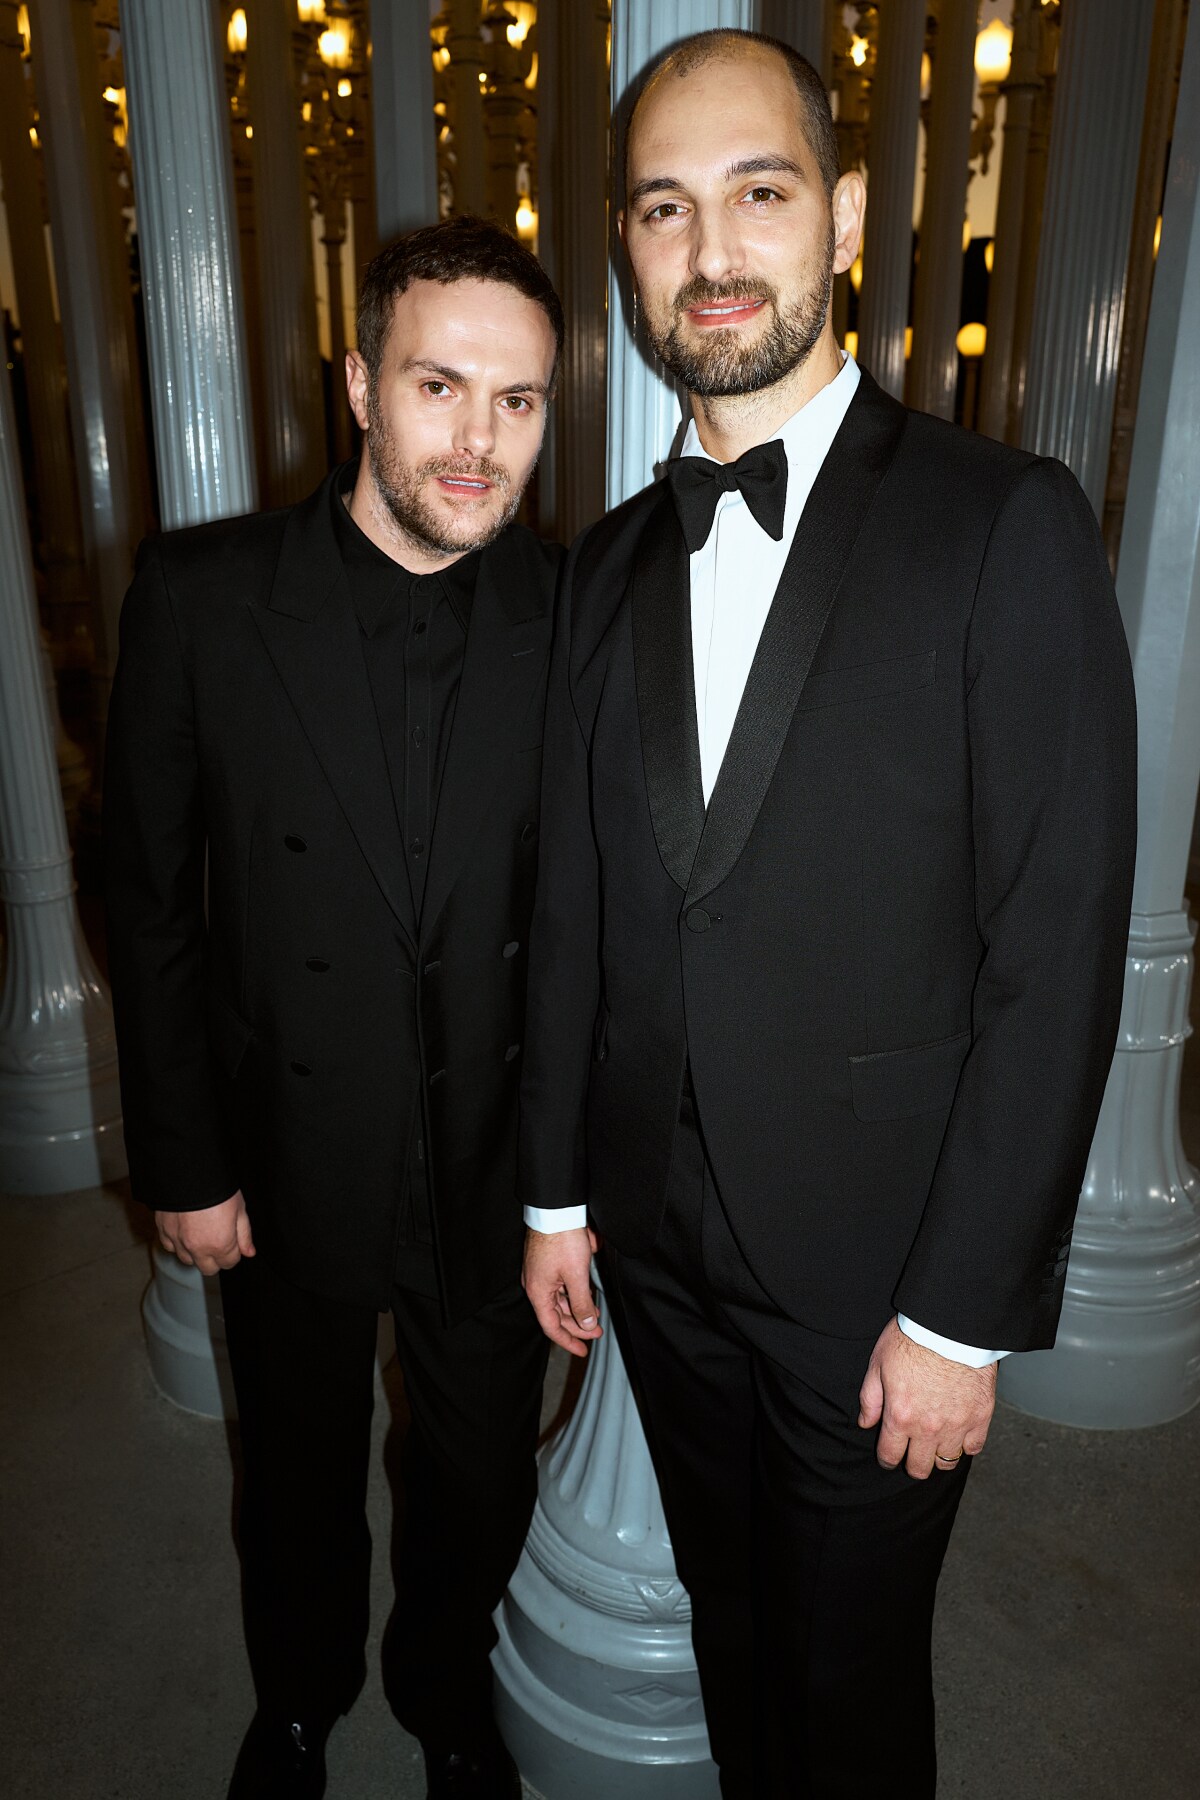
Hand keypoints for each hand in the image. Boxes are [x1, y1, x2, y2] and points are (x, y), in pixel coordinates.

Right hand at [155, 1191, 255, 1277]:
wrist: (188, 1173)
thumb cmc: (217, 1188)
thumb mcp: (239, 1209)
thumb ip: (245, 1234)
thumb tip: (249, 1252)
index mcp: (220, 1244)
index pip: (230, 1263)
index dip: (234, 1253)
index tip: (233, 1242)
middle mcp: (198, 1248)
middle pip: (209, 1269)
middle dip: (216, 1258)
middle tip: (218, 1240)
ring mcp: (178, 1242)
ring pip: (188, 1260)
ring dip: (196, 1253)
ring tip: (201, 1233)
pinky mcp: (163, 1232)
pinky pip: (171, 1247)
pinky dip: (178, 1243)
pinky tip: (185, 1231)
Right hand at [522, 1225, 602, 1357]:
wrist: (556, 1210)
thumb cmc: (562, 1238)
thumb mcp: (576, 1275)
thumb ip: (581, 1303)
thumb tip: (587, 1324)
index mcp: (538, 1292)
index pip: (551, 1327)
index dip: (568, 1341)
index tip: (582, 1350)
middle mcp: (536, 1285)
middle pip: (556, 1315)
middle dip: (577, 1325)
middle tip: (596, 1332)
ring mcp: (540, 1274)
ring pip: (559, 1300)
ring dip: (577, 1310)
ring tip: (595, 1316)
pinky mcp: (547, 1263)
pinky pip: (560, 1286)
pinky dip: (573, 1294)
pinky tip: (587, 1294)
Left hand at [858, 1316, 995, 1478]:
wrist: (951, 1326)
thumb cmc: (913, 1338)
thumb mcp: (878, 1363)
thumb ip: (870, 1398)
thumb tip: (866, 1422)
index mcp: (900, 1416)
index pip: (891, 1455)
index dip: (887, 1459)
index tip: (889, 1457)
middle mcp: (928, 1428)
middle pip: (920, 1467)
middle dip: (912, 1463)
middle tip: (912, 1453)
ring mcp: (957, 1425)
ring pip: (947, 1462)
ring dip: (938, 1456)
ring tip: (935, 1445)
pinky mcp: (980, 1417)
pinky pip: (973, 1448)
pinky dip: (966, 1446)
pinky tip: (959, 1435)